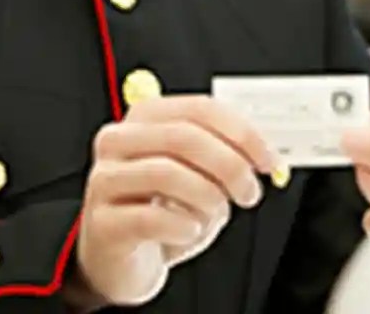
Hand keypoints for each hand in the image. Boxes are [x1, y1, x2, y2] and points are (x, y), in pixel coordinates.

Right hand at [67, 96, 286, 309]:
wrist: (125, 260)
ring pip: (167, 173)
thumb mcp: (201, 177)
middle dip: (230, 166)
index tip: (268, 160)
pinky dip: (184, 227)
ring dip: (207, 197)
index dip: (242, 133)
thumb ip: (227, 156)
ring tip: (215, 214)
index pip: (200, 109)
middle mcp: (118, 142)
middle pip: (184, 137)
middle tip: (250, 192)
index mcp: (146, 118)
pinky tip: (189, 232)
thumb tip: (263, 154)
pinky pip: (151, 219)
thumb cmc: (164, 213)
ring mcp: (104, 181)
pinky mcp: (102, 222)